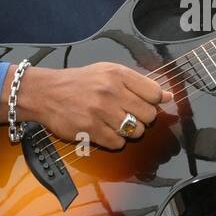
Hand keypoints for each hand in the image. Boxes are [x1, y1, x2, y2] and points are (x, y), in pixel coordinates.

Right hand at [3, 63, 173, 149]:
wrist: (46, 92)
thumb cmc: (80, 82)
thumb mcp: (109, 73)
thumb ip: (139, 83)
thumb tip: (169, 96)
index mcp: (118, 74)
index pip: (155, 93)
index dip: (154, 102)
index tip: (144, 103)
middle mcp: (111, 91)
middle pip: (149, 115)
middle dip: (142, 119)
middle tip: (128, 115)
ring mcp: (100, 111)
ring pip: (135, 131)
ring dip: (129, 132)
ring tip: (115, 123)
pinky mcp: (90, 129)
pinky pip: (118, 143)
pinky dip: (115, 141)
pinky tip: (104, 131)